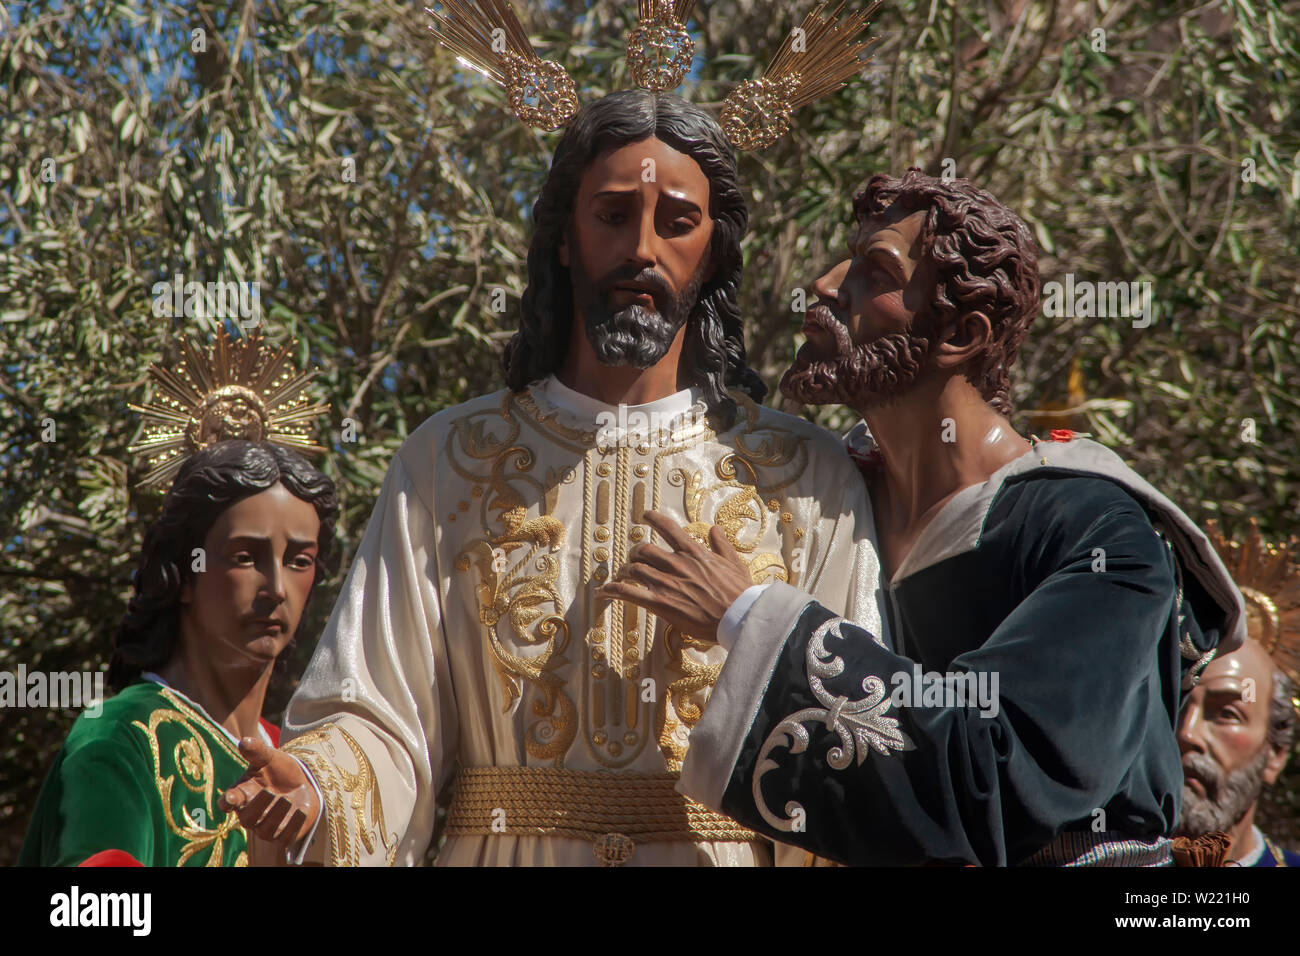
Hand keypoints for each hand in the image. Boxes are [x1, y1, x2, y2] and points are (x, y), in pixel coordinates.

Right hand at [219, 738, 320, 855]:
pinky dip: (292, 826)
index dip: (227, 802)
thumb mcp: (270, 757)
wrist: (303, 783)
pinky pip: (284, 839)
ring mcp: (266, 827)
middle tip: (271, 791)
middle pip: (247, 819)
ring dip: (276, 815)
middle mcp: (251, 814)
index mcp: (242, 794)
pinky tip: (301, 811)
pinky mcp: (283, 835)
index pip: (227, 802)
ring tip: (287, 799)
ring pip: (265, 831)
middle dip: (259, 806)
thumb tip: (245, 741)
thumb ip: (257, 751)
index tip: (230, 798)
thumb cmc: (279, 770)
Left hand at [596, 510, 751, 642]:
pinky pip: (629, 593)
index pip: (668, 528)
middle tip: (634, 558)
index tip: (645, 515)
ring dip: (625, 571)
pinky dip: (612, 590)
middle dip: (636, 553)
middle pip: (644, 550)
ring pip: (634, 569)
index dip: (653, 518)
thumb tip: (715, 529)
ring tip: (623, 575)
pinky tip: (603, 592)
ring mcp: (667, 582)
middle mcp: (676, 563)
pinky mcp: (660, 602)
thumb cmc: (739, 592)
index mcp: (693, 552)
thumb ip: (722, 544)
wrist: (738, 616)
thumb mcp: (734, 562)